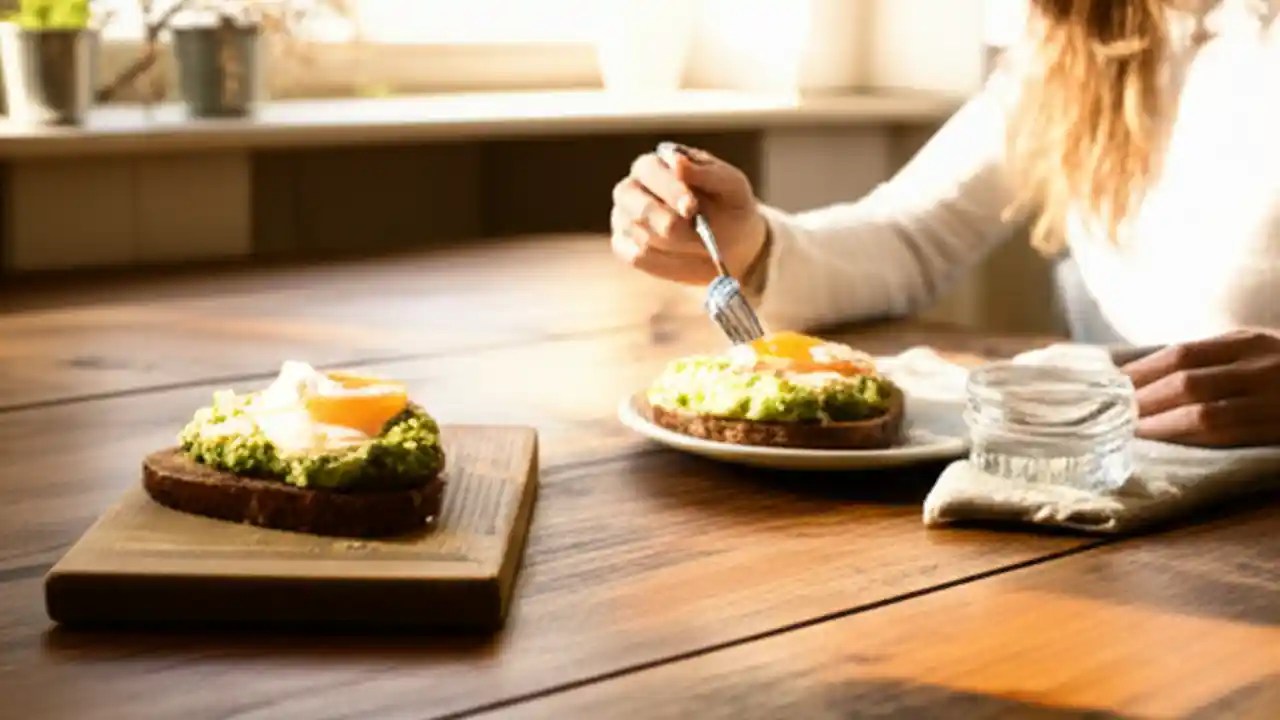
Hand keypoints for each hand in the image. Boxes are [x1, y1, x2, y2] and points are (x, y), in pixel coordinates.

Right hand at [610, 143, 766, 284]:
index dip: (669, 189)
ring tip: (704, 245)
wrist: (733, 244)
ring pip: (642, 236)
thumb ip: (705, 171)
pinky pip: (639, 257)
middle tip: (699, 236)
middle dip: (669, 224)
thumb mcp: (730, 186)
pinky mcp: (624, 247)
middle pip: (637, 207)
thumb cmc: (730, 207)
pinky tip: (687, 256)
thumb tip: (676, 160)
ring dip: (679, 246)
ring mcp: (623, 220)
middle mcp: (631, 190)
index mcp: (654, 165)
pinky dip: (667, 262)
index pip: (649, 170)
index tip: (691, 207)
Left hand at [1122, 329, 1279, 447]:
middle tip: (1112, 412)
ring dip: (1160, 425)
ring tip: (1131, 431)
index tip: (1111, 383)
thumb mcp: (1254, 355)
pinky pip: (1226, 439)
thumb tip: (1145, 375)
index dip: (1141, 371)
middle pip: (1186, 384)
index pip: (1181, 354)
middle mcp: (1258, 368)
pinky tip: (1168, 446)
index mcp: (1247, 343)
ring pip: (1202, 415)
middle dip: (1144, 400)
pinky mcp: (1277, 431)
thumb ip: (1212, 361)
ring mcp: (1271, 402)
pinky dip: (1190, 442)